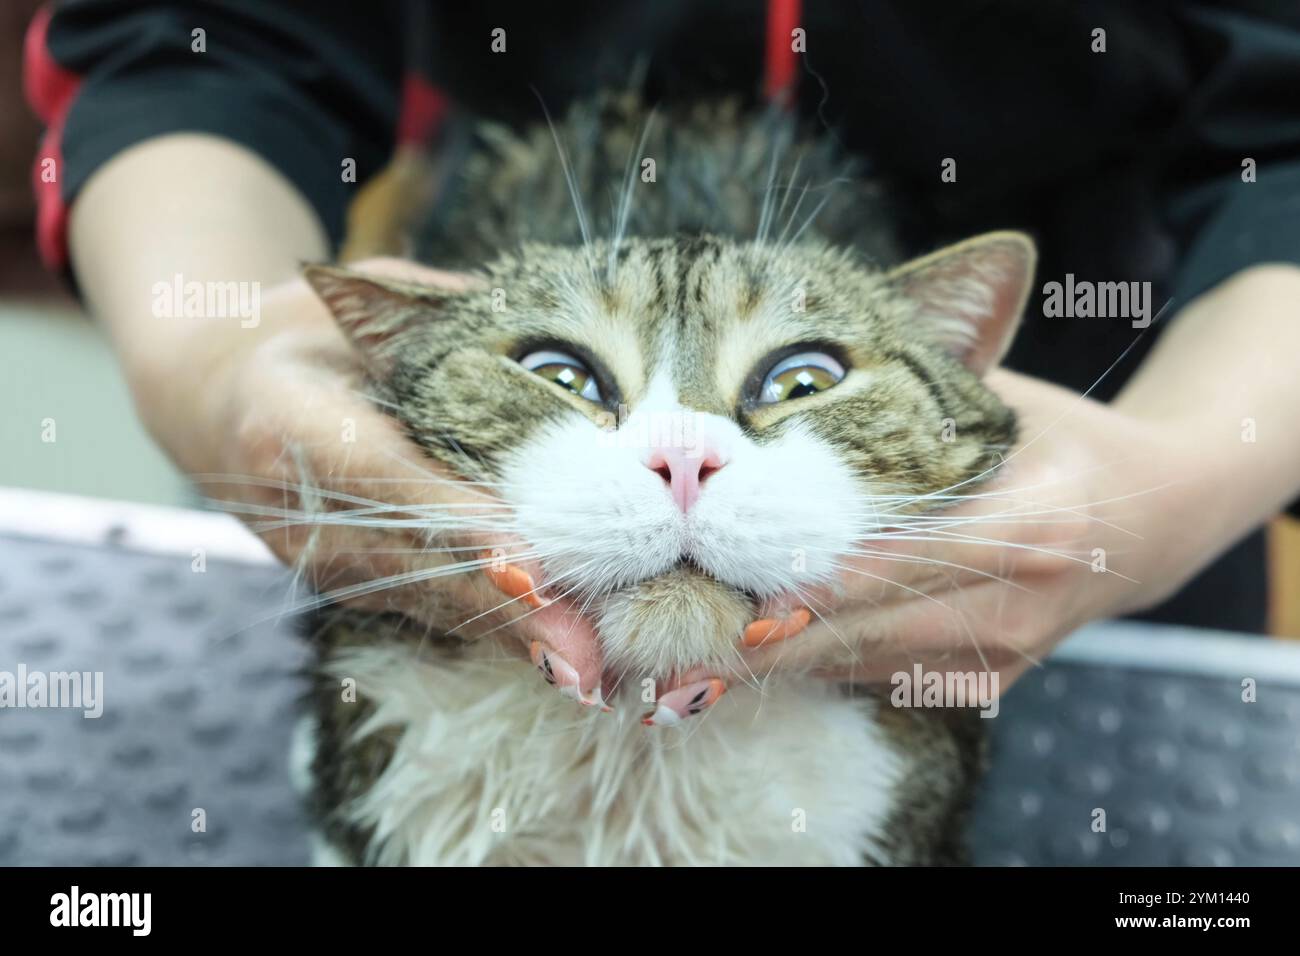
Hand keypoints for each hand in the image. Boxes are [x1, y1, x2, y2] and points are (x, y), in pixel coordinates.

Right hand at [147, 258, 609, 704]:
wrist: (223, 397)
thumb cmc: (315, 335)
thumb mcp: (370, 302)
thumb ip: (455, 322)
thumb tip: (570, 344)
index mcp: (293, 426)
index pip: (389, 484)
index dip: (463, 528)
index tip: (530, 569)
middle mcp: (305, 514)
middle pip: (421, 566)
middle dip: (511, 612)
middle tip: (587, 656)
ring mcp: (326, 564)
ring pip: (434, 604)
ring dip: (516, 640)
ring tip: (594, 672)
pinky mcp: (355, 588)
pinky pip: (436, 612)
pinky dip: (502, 635)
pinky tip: (567, 658)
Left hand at [727, 368, 1211, 689]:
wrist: (1149, 520)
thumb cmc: (1058, 440)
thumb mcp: (1002, 400)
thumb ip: (912, 398)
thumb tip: (788, 388)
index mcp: (1034, 520)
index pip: (900, 558)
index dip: (811, 580)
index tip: (726, 591)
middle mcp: (1022, 599)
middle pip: (869, 627)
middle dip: (768, 640)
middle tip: (680, 643)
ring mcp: (1006, 652)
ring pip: (866, 660)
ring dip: (779, 657)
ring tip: (693, 649)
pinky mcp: (988, 681)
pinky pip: (882, 673)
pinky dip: (817, 659)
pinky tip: (754, 647)